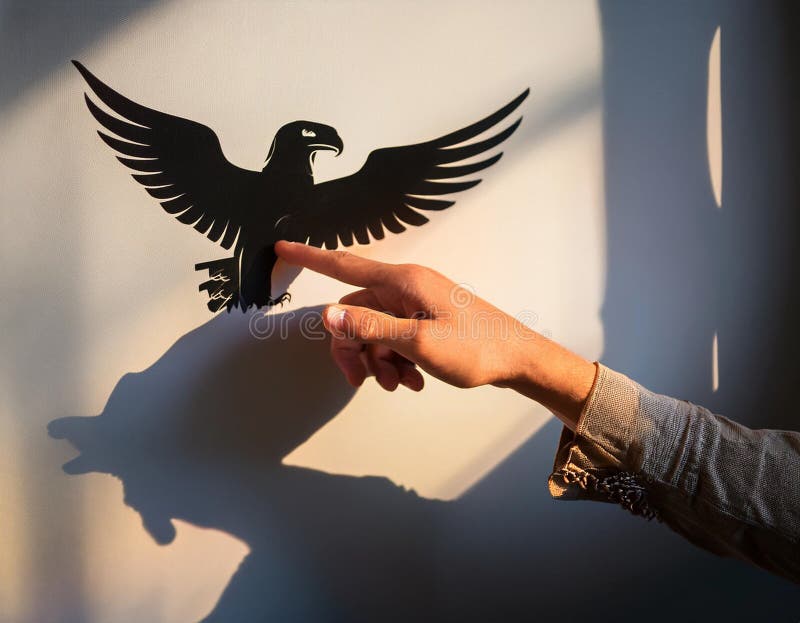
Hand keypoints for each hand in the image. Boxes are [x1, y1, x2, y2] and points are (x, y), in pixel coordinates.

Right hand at [275, 241, 595, 429]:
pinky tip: (414, 381)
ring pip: (374, 330)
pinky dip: (397, 361)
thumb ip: (371, 328)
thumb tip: (327, 315)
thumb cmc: (477, 348)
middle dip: (354, 348)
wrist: (520, 359)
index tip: (281, 247)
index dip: (310, 258)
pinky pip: (395, 338)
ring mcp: (417, 305)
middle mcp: (407, 288)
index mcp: (403, 282)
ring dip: (378, 361)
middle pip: (355, 312)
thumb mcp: (419, 342)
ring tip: (400, 384)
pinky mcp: (426, 321)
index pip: (345, 266)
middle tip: (362, 380)